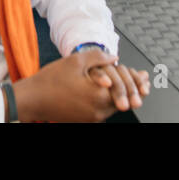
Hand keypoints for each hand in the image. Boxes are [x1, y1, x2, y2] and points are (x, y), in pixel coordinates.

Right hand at [13, 49, 148, 121]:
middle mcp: (98, 112)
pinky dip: (108, 101)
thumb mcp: (76, 61)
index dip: (138, 82)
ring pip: (113, 106)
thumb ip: (100, 57)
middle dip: (133, 89)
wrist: (32, 100)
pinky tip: (108, 91)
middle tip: (144, 83)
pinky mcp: (85, 121)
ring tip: (129, 85)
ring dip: (121, 95)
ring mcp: (91, 119)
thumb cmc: (51, 80)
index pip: (127, 90)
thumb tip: (115, 58)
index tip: (146, 77)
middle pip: (124, 100)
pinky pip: (102, 111)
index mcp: (99, 96)